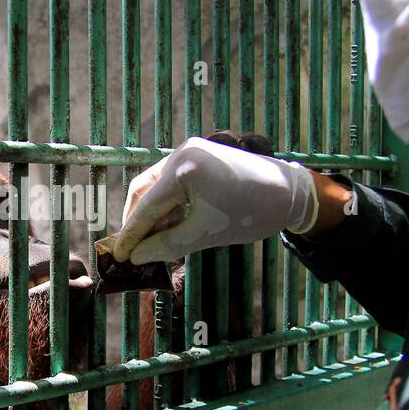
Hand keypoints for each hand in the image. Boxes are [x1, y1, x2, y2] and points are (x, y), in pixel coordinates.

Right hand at [113, 136, 318, 264]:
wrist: (290, 193)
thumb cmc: (251, 212)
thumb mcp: (207, 233)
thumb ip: (168, 245)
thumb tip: (138, 257)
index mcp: (184, 166)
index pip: (147, 205)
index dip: (131, 233)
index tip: (118, 255)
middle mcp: (182, 152)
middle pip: (145, 191)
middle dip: (137, 222)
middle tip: (130, 250)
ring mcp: (191, 152)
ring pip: (157, 187)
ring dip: (151, 215)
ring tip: (148, 243)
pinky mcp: (200, 157)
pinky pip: (173, 184)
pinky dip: (167, 206)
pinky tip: (167, 228)